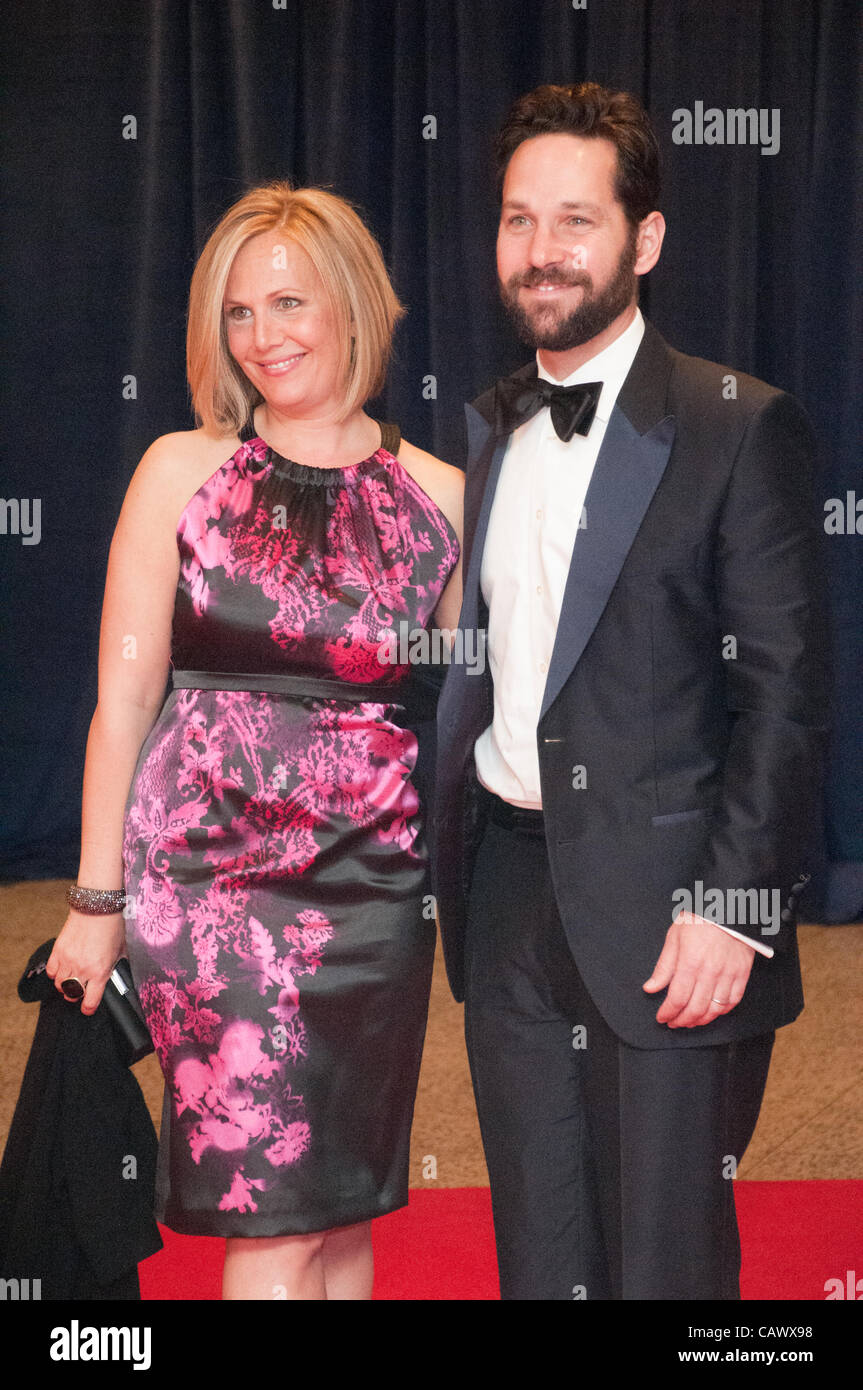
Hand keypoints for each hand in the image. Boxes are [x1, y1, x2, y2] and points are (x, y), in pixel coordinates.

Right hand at [46, 910, 126, 1015]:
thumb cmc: (112, 927)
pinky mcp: (58, 951)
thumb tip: (119, 977)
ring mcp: (68, 961)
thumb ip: (117, 966)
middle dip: (76, 996)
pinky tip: (63, 968)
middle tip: (80, 990)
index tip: (88, 1008)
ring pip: (60, 985)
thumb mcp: (121, 951)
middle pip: (72, 995)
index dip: (88, 1008)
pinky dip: (56, 974)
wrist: (96, 908)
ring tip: (72, 978)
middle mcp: (82, 970)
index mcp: (100, 972)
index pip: (90, 1002)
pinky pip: (52, 972)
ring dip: (65, 986)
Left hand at [643, 911, 754, 1027]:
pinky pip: (732, 1002)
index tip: (661, 1017)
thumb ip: (664, 966)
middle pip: (695, 1009)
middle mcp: (710, 972)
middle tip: (673, 1023)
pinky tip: (711, 1012)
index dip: (668, 1012)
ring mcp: (728, 975)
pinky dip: (721, 1012)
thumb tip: (650, 988)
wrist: (729, 907)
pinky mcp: (742, 974)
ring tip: (690, 1021)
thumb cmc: (699, 919)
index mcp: (690, 962)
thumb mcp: (674, 937)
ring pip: (714, 1010)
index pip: (677, 998)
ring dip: (700, 1020)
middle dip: (682, 1021)